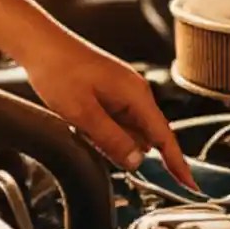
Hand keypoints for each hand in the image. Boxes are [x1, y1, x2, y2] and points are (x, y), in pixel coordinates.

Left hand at [24, 35, 196, 189]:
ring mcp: (123, 92)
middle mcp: (135, 93)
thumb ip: (112, 140)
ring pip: (126, 131)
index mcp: (135, 95)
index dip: (177, 163)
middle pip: (143, 137)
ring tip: (78, 123)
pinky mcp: (110, 93)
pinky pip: (114, 122)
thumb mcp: (83, 113)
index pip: (164, 137)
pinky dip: (100, 129)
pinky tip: (79, 120)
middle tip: (90, 138)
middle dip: (123, 149)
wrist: (40, 44)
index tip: (189, 183)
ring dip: (108, 139)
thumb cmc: (59, 69)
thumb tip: (136, 161)